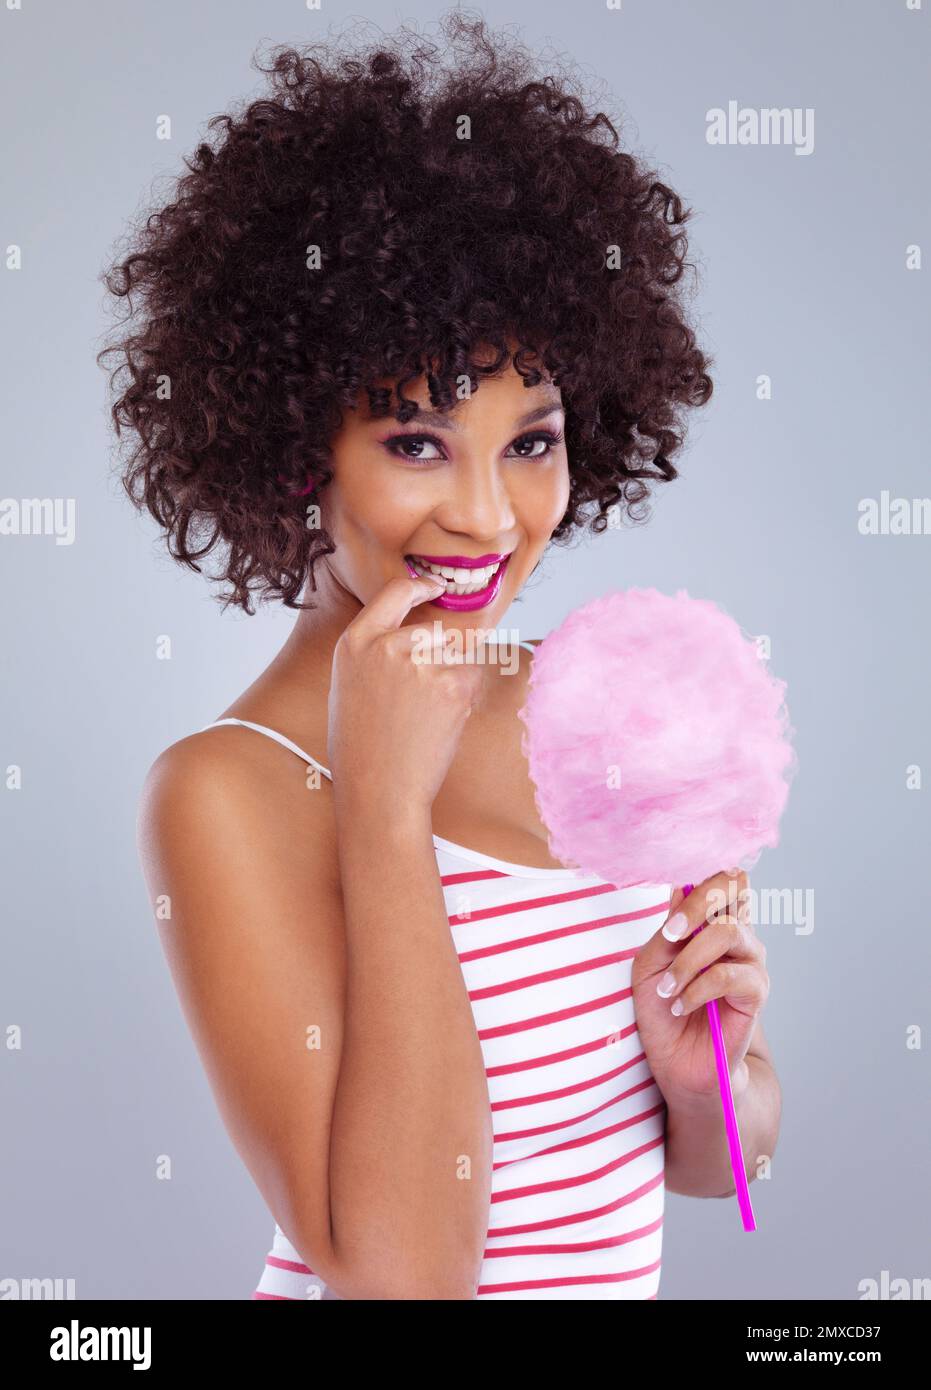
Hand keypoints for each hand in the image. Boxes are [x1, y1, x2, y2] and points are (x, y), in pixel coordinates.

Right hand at [327, 573, 487, 813]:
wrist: (379, 791)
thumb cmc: (361, 750)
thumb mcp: (349, 688)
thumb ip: (376, 655)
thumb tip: (417, 636)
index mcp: (355, 644)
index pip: (394, 593)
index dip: (419, 587)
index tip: (434, 587)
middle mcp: (387, 645)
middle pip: (434, 631)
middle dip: (438, 658)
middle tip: (419, 704)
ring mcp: (421, 662)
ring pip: (456, 656)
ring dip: (451, 679)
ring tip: (424, 719)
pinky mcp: (453, 683)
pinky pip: (471, 678)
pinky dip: (463, 699)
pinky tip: (439, 725)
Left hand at [630, 869, 767, 1112]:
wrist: (678, 1065)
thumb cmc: (662, 1011)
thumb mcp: (649, 966)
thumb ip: (666, 931)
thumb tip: (678, 886)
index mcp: (709, 920)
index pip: (720, 875)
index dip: (702, 872)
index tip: (669, 899)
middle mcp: (736, 932)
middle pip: (735, 886)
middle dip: (696, 905)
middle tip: (668, 935)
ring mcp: (751, 960)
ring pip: (728, 931)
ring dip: (689, 960)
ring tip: (666, 989)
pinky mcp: (757, 992)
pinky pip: (730, 975)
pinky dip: (698, 988)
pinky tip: (680, 1005)